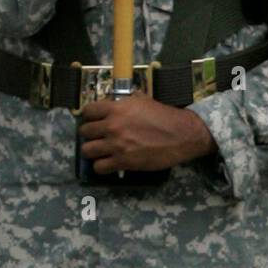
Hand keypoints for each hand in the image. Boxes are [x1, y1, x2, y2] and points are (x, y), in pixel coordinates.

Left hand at [78, 93, 214, 172]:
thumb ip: (128, 101)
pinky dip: (102, 166)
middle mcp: (112, 126)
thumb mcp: (145, 101)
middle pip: (85, 131)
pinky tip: (109, 163)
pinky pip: (99, 167)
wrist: (182, 135)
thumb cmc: (166, 117)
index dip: (90, 116)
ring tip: (101, 152)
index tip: (95, 120)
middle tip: (99, 137)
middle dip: (91, 134)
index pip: (88, 111)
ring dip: (93, 151)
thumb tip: (119, 100)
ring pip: (87, 150)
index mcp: (117, 108)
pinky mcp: (123, 161)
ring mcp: (116, 145)